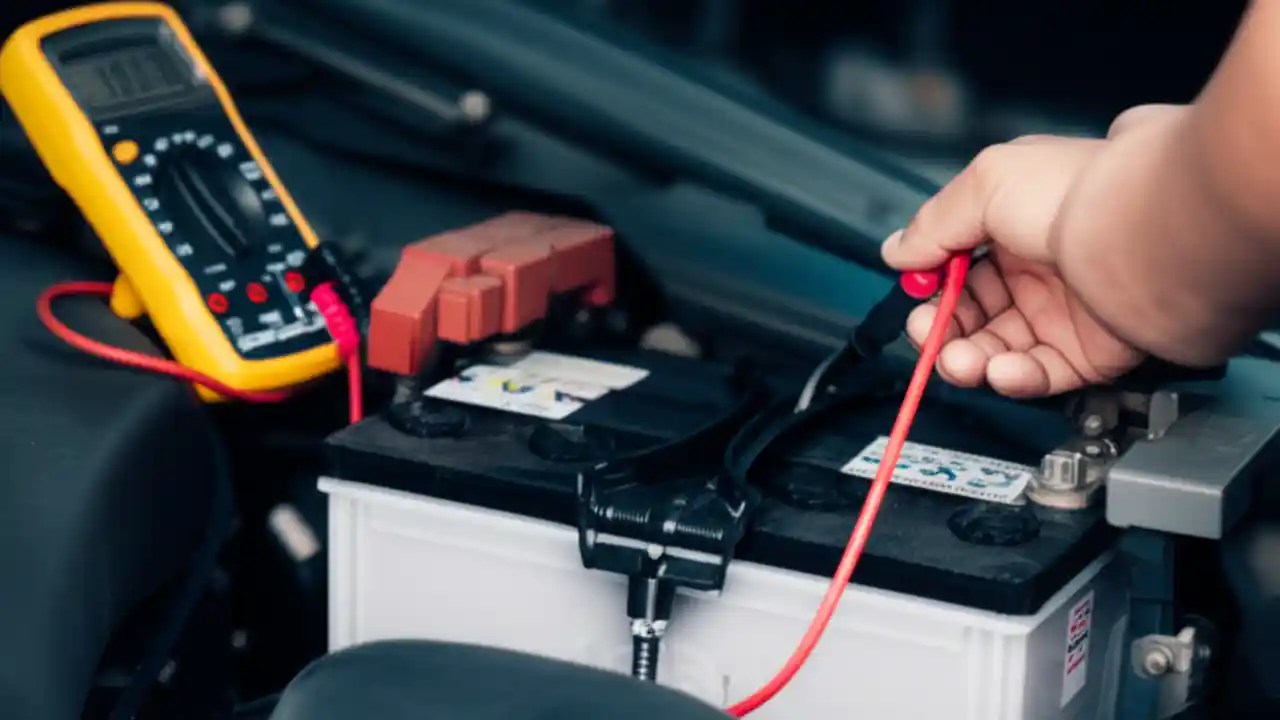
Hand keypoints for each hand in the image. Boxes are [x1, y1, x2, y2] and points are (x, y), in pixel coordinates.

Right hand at [880, 105, 1183, 396]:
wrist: (1150, 237)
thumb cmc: (1083, 196)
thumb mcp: (984, 183)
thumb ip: (933, 223)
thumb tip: (897, 251)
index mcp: (1017, 221)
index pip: (958, 263)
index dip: (931, 284)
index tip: (915, 294)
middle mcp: (1041, 266)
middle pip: (973, 313)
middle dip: (941, 329)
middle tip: (929, 335)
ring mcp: (1065, 310)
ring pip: (999, 349)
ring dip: (968, 359)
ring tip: (959, 362)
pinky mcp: (1091, 352)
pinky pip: (1040, 375)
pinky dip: (1013, 379)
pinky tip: (1000, 370)